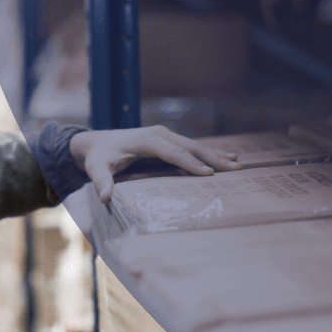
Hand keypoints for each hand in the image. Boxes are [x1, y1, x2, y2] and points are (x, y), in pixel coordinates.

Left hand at [70, 126, 240, 203]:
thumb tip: (104, 196)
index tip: (209, 174)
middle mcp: (159, 134)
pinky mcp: (167, 140)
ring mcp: (165, 135)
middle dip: (213, 158)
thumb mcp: (96, 168)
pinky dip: (208, 153)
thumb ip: (101, 181)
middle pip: (191, 147)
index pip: (174, 152)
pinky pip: (190, 147)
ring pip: (194, 146)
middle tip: (235, 169)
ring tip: (238, 163)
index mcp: (147, 139)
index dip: (191, 163)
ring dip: (216, 155)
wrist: (94, 143)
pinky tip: (226, 156)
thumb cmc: (97, 157)